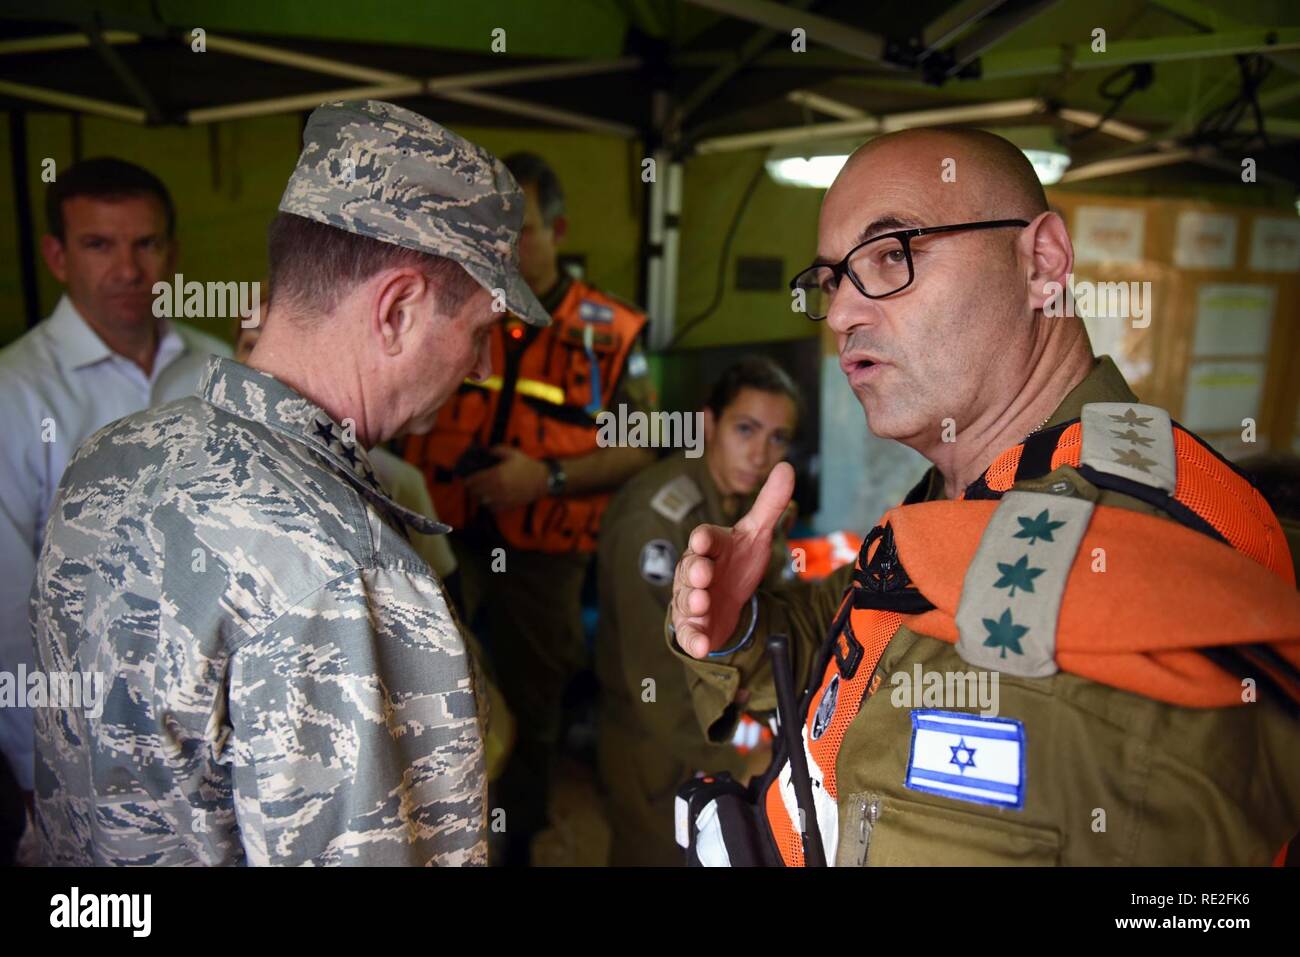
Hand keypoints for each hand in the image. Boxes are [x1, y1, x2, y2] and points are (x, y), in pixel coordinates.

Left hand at [464, 445, 547, 510]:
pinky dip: (488, 505)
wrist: (541, 481)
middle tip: (471, 486)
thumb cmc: (526, 466)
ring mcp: (503, 498)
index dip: (468, 481)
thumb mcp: (512, 453)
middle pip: (477, 492)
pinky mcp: (508, 505)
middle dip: (472, 489)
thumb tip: (487, 451)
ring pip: (483, 501)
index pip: (475, 480)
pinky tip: (489, 500)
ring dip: (479, 497)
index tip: (466, 480)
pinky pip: (492, 508)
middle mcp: (498, 488)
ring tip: (479, 493)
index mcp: (497, 474)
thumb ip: (497, 450)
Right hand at [671, 462, 794, 658]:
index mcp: (712, 546)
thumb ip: (769, 503)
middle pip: (691, 568)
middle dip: (695, 571)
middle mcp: (696, 570)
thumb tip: (786, 466)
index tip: (703, 540)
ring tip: (701, 604)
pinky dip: (692, 638)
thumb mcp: (756, 534)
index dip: (703, 540)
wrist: (727, 599)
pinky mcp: (693, 625)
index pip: (704, 538)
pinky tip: (701, 645)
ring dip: (692, 602)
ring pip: (686, 599)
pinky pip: (688, 632)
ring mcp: (691, 598)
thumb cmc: (737, 562)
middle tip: (702, 575)